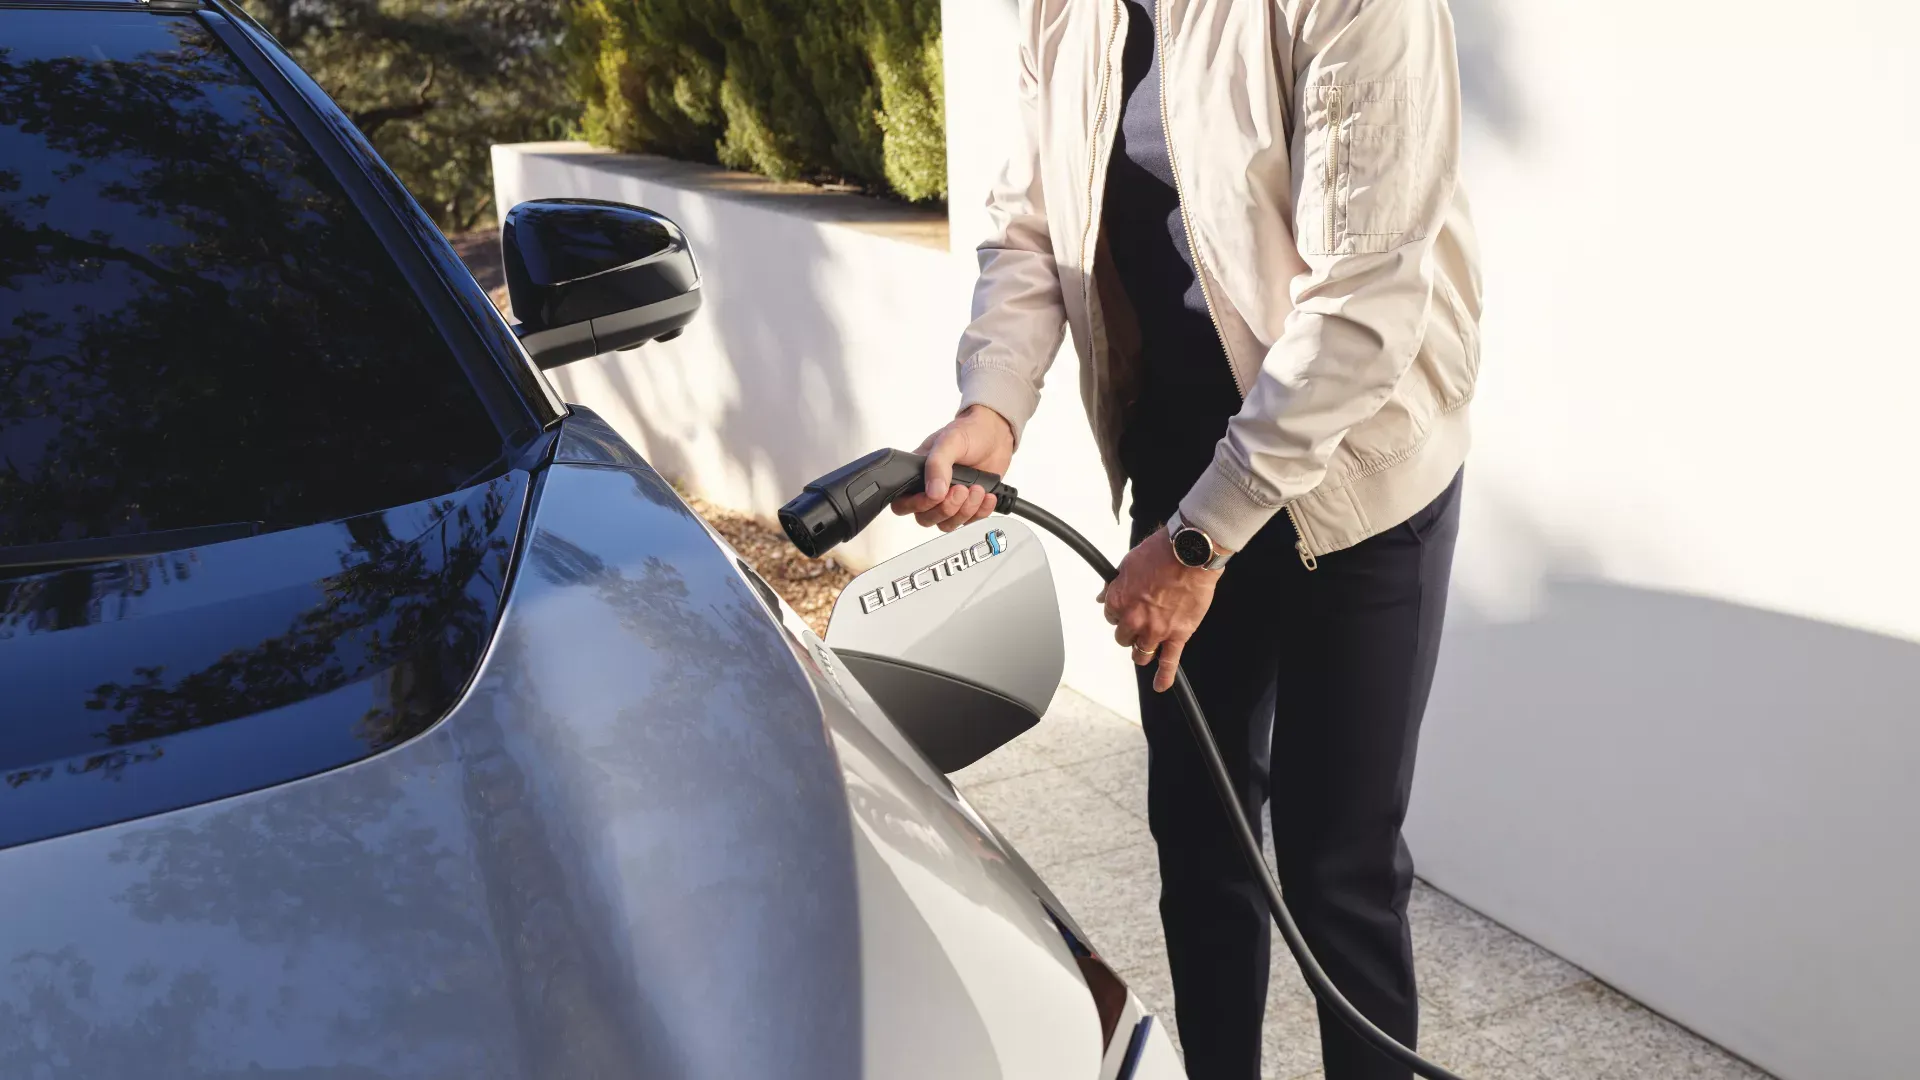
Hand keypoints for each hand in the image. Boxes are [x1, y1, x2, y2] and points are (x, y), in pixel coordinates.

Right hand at [891, 404, 1015, 531]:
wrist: (996, 435)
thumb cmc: (969, 432)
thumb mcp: (949, 442)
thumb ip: (937, 465)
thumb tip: (933, 491)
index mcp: (917, 474)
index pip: (903, 503)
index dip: (918, 505)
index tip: (936, 494)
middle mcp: (930, 490)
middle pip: (926, 518)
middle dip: (946, 508)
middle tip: (961, 490)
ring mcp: (949, 499)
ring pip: (947, 524)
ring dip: (964, 511)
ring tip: (977, 489)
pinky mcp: (968, 505)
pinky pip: (970, 522)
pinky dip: (980, 512)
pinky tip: (987, 496)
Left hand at [1099, 527, 1219, 692]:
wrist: (1189, 553)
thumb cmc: (1161, 552)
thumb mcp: (1128, 563)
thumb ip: (1114, 584)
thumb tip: (1102, 596)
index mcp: (1118, 600)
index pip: (1110, 616)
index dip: (1119, 612)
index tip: (1127, 608)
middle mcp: (1134, 619)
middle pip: (1124, 638)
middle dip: (1130, 631)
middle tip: (1140, 622)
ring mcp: (1156, 630)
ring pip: (1141, 654)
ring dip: (1142, 651)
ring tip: (1147, 647)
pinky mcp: (1178, 635)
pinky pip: (1169, 662)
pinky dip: (1164, 677)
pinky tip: (1160, 685)